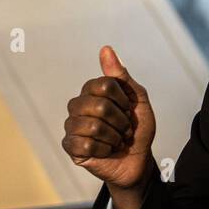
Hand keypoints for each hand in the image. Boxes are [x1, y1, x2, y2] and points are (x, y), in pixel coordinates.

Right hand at [63, 46, 156, 208]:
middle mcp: (78, 106)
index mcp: (92, 92)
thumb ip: (121, 76)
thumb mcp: (137, 100)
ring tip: (116, 140)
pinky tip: (105, 150)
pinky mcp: (70, 146)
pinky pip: (85, 144)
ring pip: (91, 126)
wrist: (139, 159)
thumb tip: (106, 49)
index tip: (129, 109)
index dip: (123, 100)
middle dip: (120, 120)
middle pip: (98, 106)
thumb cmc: (137, 129)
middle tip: (124, 128)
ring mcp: (72, 126)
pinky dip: (104, 149)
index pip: (103, 85)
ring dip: (114, 136)